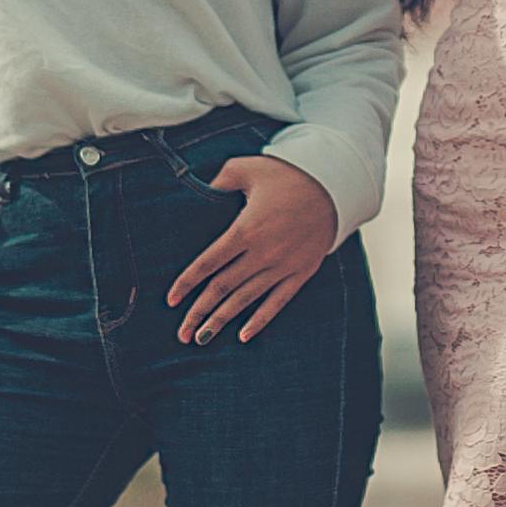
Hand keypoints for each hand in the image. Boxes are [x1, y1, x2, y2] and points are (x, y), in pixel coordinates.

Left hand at [165, 155, 338, 344]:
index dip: (187, 283)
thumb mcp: (247, 168)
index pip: (208, 263)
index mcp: (246, 229)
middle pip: (223, 288)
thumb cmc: (287, 174)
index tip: (171, 300)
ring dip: (221, 320)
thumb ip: (220, 180)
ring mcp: (283, 266)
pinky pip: (277, 302)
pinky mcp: (300, 273)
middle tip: (181, 333)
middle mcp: (262, 252)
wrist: (333, 186)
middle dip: (199, 312)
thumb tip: (198, 189)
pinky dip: (259, 320)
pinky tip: (242, 335)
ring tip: (201, 338)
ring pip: (245, 299)